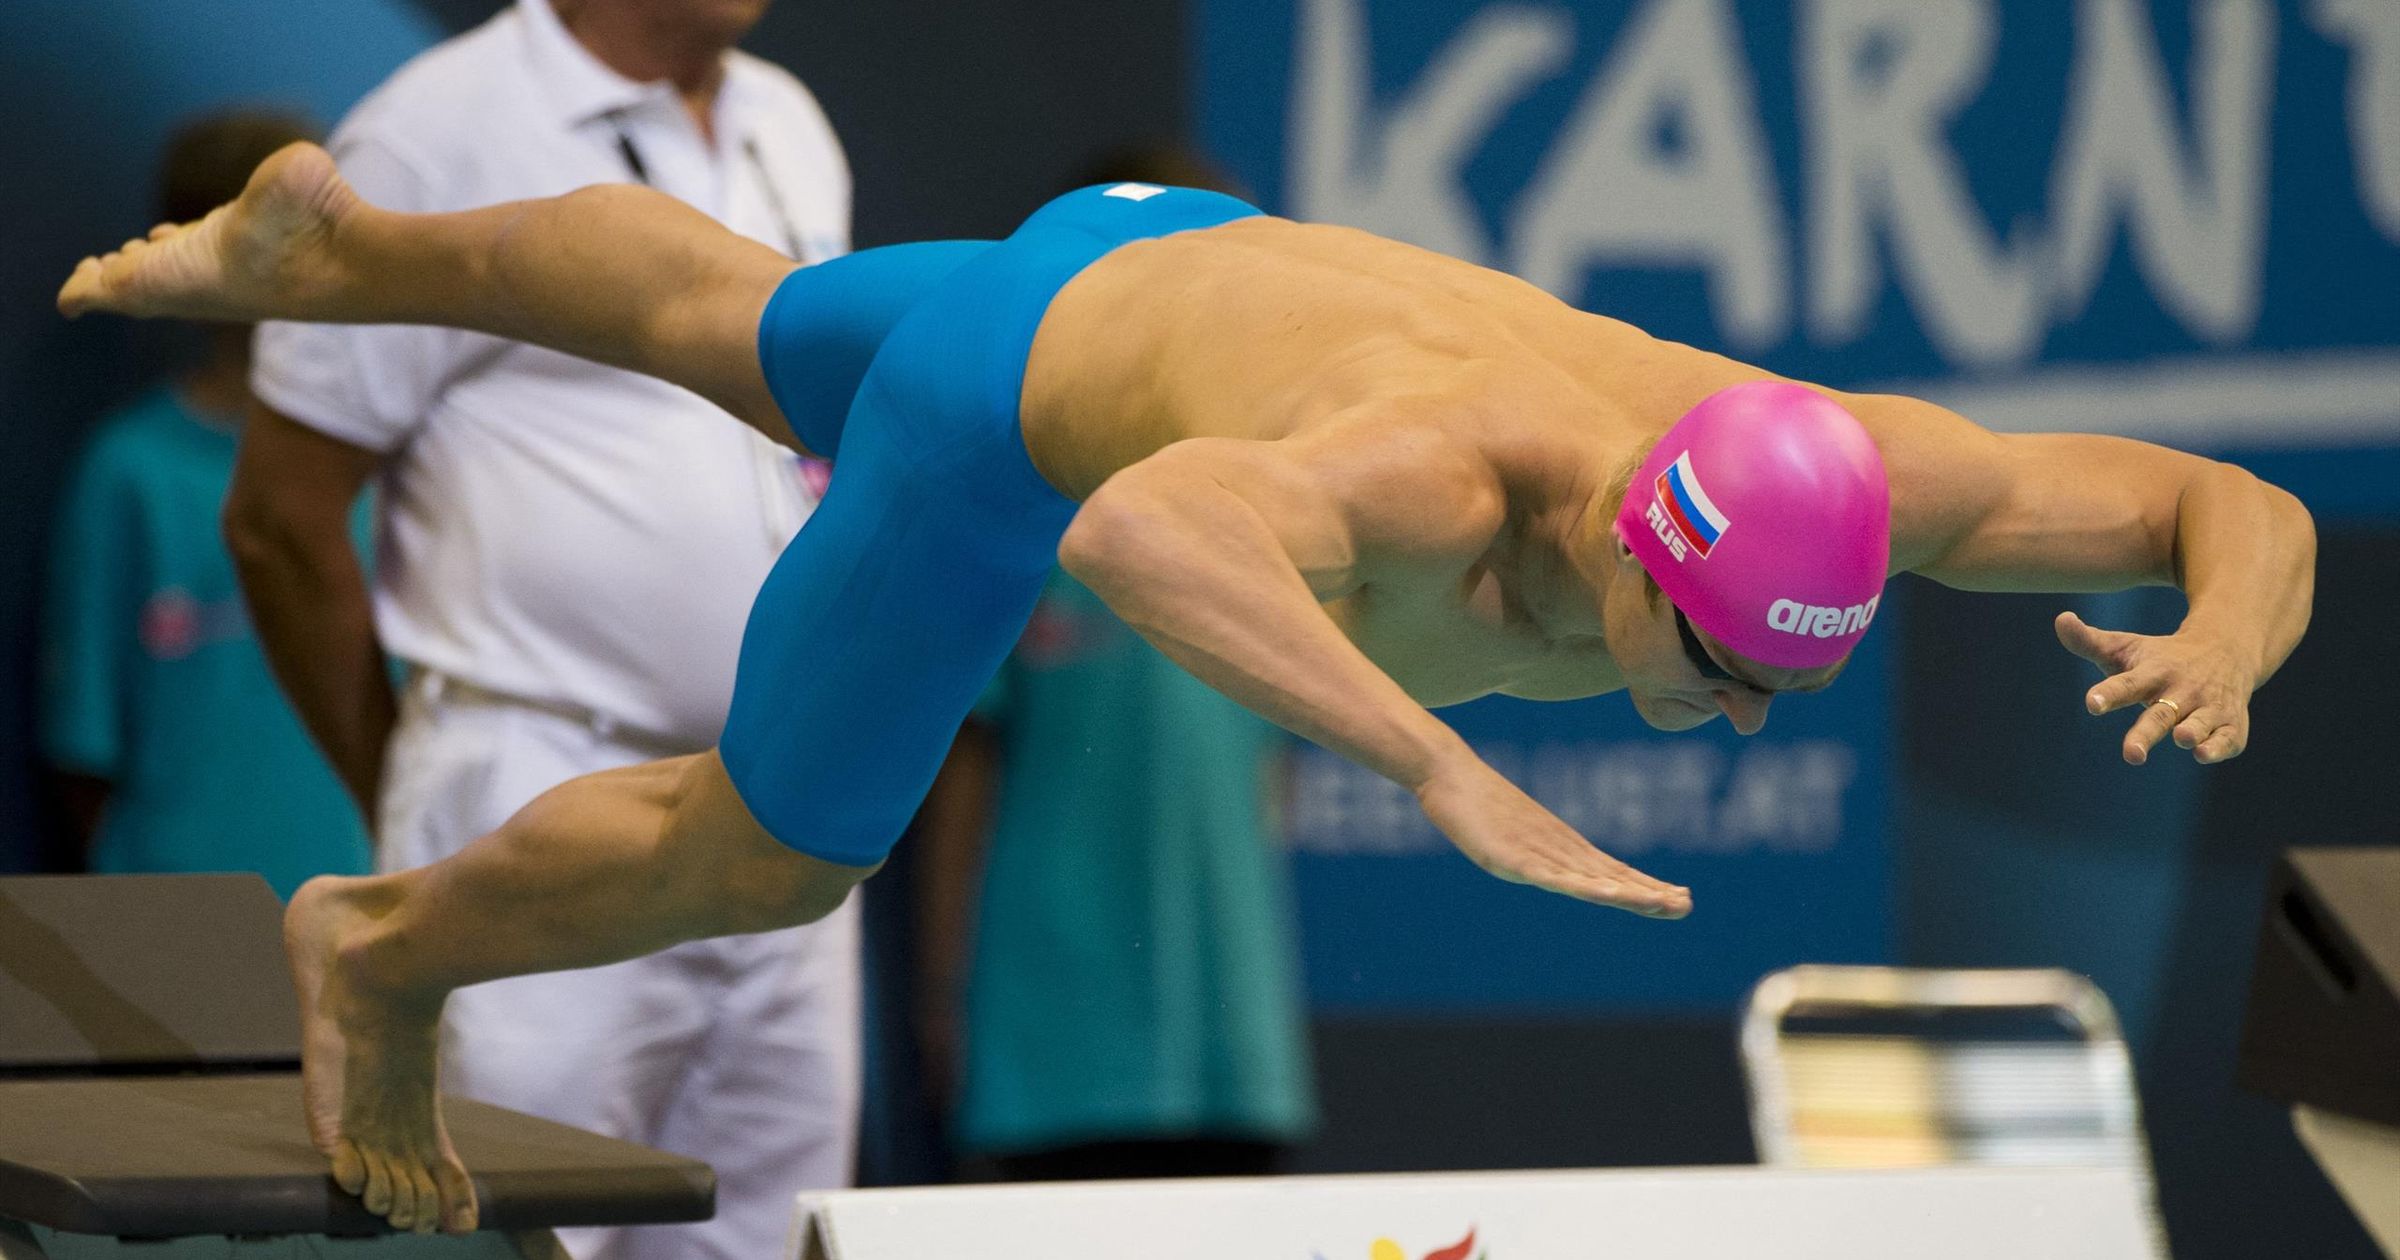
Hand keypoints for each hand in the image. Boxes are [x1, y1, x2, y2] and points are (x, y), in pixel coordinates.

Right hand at [1415, 758, 1690, 917]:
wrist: (1448, 770)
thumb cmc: (1478, 800)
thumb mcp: (1514, 830)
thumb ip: (1534, 847)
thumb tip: (1551, 861)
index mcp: (1561, 846)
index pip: (1613, 871)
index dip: (1646, 886)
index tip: (1682, 899)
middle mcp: (1558, 848)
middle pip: (1611, 875)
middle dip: (1649, 892)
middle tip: (1687, 905)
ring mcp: (1537, 851)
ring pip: (1591, 878)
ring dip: (1628, 891)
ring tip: (1663, 903)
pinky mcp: (1512, 856)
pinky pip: (1553, 876)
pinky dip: (1584, 886)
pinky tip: (1607, 895)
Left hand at [2056, 610, 2256, 765]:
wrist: (2227, 650)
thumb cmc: (2162, 657)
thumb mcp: (2126, 648)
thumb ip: (2089, 641)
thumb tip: (2061, 619)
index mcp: (2154, 672)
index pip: (2129, 683)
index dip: (2111, 693)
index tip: (2092, 703)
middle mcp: (2183, 690)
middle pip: (2162, 714)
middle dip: (2146, 733)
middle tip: (2132, 755)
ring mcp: (2209, 707)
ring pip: (2198, 725)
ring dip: (2192, 732)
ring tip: (2182, 739)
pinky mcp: (2232, 725)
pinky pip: (2227, 739)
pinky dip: (2218, 747)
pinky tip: (2203, 754)